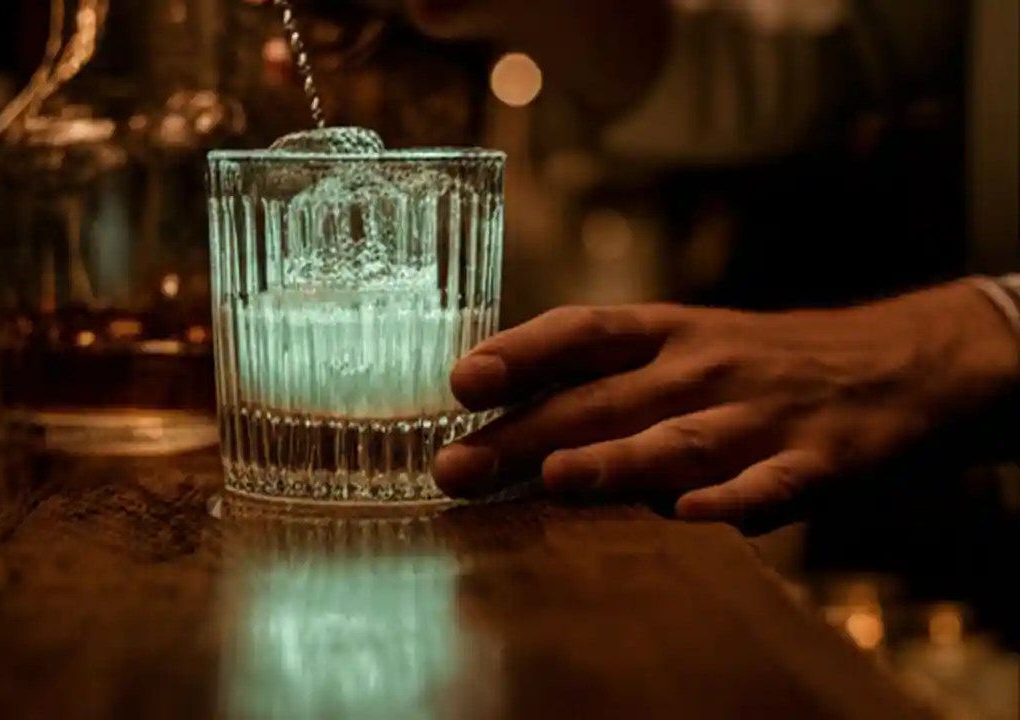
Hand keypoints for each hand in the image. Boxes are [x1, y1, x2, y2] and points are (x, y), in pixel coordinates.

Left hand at [433, 282, 1019, 526]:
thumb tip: (509, 417)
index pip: (585, 332)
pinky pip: (772, 486)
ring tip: (560, 478)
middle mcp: (706, 367)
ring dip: (618, 460)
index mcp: (672, 332)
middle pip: (606, 400)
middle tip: (458, 469)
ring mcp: (762, 415)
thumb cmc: (765, 360)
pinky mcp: (819, 462)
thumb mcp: (692, 341)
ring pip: (679, 441)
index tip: (461, 381)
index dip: (522, 353)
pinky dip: (733, 501)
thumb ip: (614, 376)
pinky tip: (688, 514)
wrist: (902, 361)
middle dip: (527, 435)